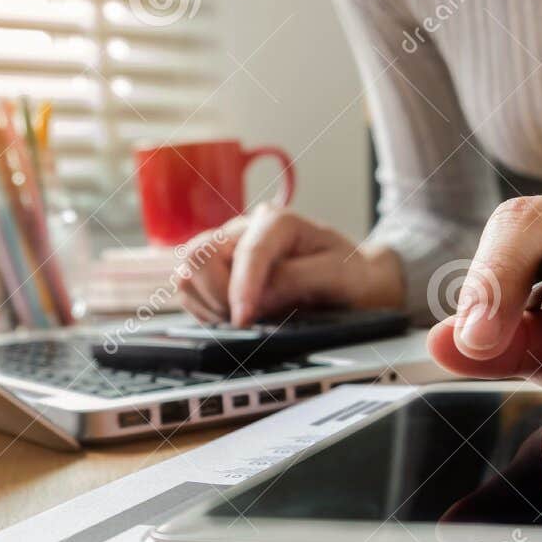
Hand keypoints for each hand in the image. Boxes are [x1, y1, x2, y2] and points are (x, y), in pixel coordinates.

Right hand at [174, 206, 403, 325]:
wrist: (352, 280)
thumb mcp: (337, 276)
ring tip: (244, 319)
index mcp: (278, 221)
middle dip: (219, 295)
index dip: (240, 289)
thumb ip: (297, 281)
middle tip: (249, 319)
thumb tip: (257, 298)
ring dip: (209, 304)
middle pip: (201, 255)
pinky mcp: (217, 269)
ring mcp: (228, 248)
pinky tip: (233, 316)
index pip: (247, 252)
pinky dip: (204, 309)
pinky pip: (189, 289)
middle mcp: (246, 228)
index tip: (244, 320)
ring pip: (188, 271)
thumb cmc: (349, 274)